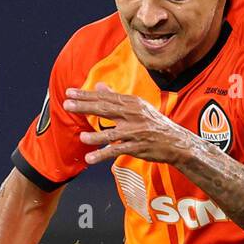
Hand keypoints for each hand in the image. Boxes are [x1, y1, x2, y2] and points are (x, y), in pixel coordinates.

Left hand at [64, 83, 197, 165]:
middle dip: (85, 107)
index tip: (70, 92)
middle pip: (106, 110)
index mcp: (133, 103)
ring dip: (96, 136)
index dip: (87, 94)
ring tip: (82, 137)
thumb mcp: (138, 107)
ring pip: (112, 133)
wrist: (176, 142)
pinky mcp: (137, 148)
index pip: (106, 97)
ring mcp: (135, 132)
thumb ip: (116, 97)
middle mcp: (134, 115)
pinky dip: (102, 155)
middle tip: (67, 105)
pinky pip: (117, 151)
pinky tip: (90, 158)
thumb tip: (98, 85)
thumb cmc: (154, 123)